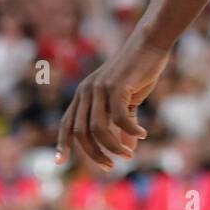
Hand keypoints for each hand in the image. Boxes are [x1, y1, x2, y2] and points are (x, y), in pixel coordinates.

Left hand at [56, 37, 169, 170]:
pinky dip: (131, 130)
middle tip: (111, 165)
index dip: (62, 143)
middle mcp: (87, 91)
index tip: (59, 162)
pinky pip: (120, 118)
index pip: (67, 122)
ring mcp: (100, 88)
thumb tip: (128, 148)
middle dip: (94, 154)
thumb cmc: (138, 72)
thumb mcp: (128, 101)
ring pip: (99, 129)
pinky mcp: (117, 86)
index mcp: (84, 93)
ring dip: (113, 147)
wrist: (150, 44)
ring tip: (128, 154)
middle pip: (81, 132)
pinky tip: (142, 134)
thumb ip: (123, 124)